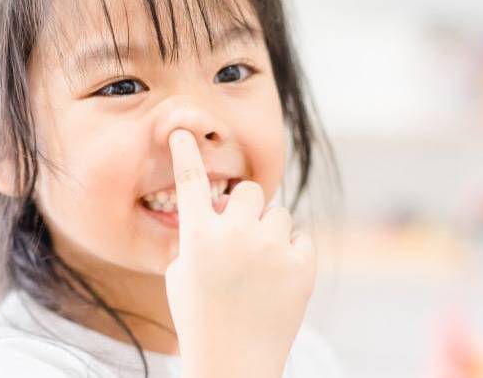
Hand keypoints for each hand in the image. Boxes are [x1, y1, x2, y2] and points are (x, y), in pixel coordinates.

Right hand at [164, 129, 316, 377]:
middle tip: (241, 235)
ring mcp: (272, 250)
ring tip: (261, 266)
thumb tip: (213, 211)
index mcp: (198, 237)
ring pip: (279, 214)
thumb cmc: (201, 319)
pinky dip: (293, 253)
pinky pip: (301, 238)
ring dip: (270, 233)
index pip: (190, 180)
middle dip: (246, 209)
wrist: (234, 364)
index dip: (187, 150)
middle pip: (249, 192)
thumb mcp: (180, 276)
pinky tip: (279, 278)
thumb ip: (194, 238)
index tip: (184, 129)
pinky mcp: (302, 266)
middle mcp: (235, 236)